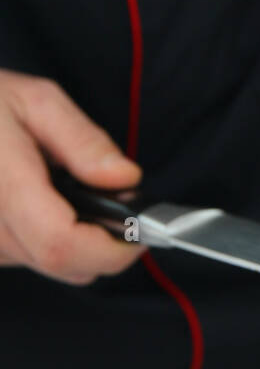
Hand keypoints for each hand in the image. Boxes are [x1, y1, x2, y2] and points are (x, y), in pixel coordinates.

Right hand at [0, 72, 143, 284]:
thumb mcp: (37, 102)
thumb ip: (84, 141)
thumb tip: (125, 179)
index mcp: (4, 184)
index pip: (60, 242)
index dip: (109, 249)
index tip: (138, 233)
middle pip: (62, 263)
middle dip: (104, 244)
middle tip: (116, 203)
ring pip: (48, 266)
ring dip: (77, 242)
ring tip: (71, 193)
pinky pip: (27, 259)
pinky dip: (50, 240)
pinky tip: (45, 204)